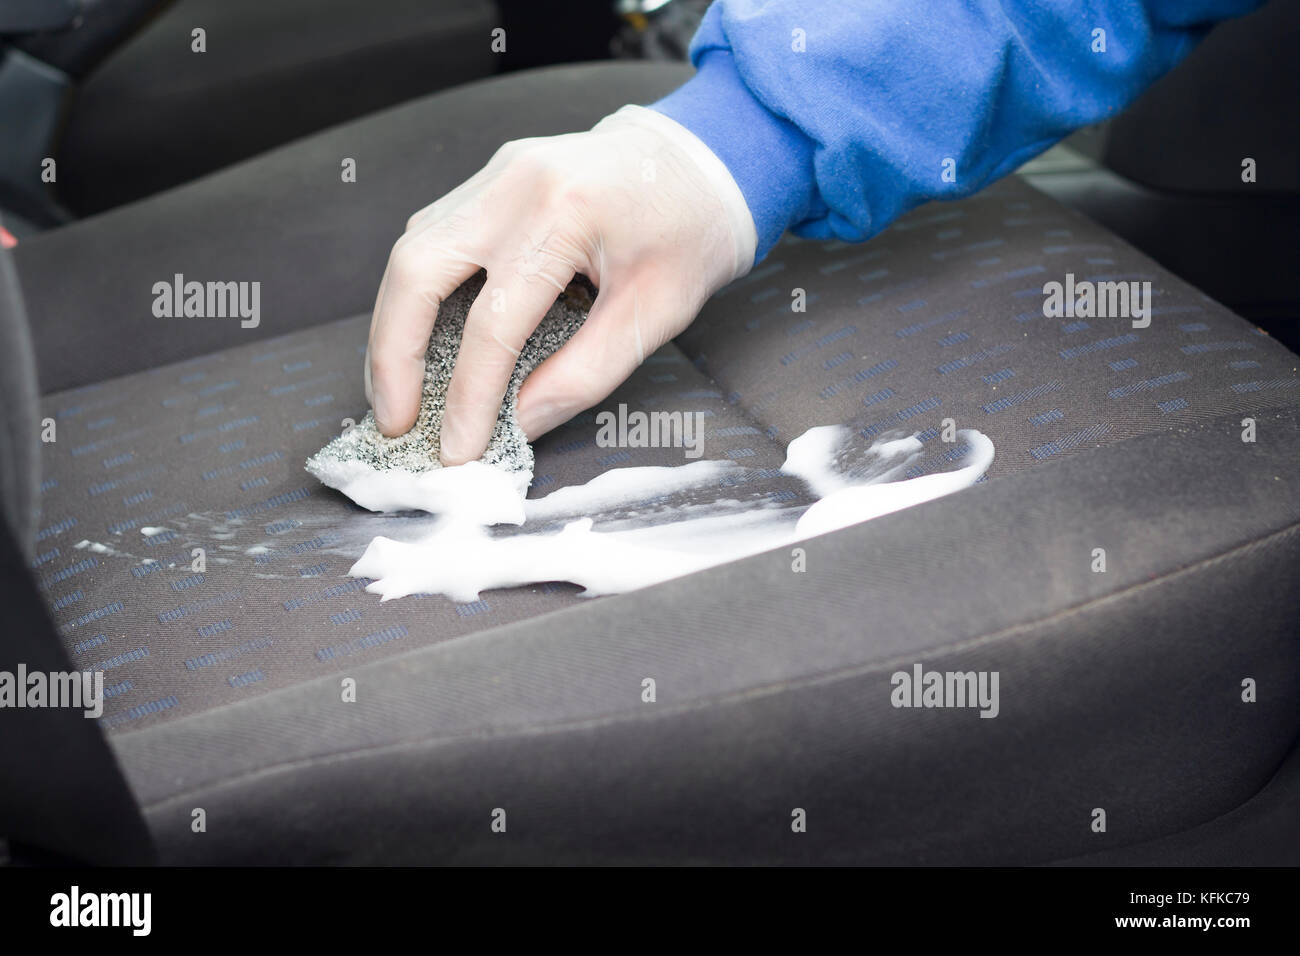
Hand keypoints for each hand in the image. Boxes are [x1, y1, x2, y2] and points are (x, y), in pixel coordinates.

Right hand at [365, 105, 755, 464]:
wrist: (704, 158)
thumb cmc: (690, 235)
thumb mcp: (654, 315)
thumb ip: (582, 375)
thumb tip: (516, 424)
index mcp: (565, 215)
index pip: (494, 323)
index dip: (468, 397)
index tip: (457, 450)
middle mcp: (516, 185)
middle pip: (416, 269)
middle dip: (393, 355)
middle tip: (395, 421)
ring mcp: (497, 174)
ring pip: (412, 248)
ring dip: (395, 323)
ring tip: (397, 389)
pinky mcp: (492, 179)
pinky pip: (432, 234)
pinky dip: (417, 292)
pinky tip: (421, 337)